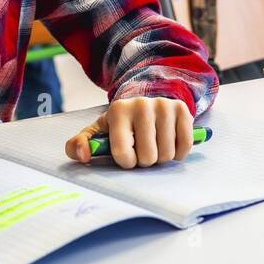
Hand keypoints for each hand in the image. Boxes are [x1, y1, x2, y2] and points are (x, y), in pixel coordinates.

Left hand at [64, 96, 193, 168]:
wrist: (145, 103)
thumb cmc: (120, 125)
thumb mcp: (98, 132)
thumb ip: (79, 144)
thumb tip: (82, 155)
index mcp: (117, 111)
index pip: (123, 154)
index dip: (126, 161)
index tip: (125, 153)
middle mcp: (141, 105)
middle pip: (148, 157)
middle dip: (144, 160)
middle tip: (141, 148)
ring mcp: (164, 106)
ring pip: (167, 154)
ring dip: (161, 157)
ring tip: (154, 144)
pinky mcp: (182, 110)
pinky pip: (184, 146)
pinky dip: (178, 152)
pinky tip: (169, 141)